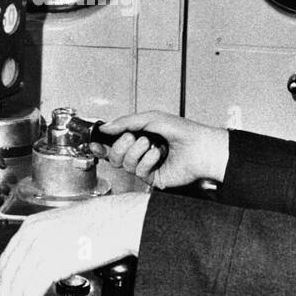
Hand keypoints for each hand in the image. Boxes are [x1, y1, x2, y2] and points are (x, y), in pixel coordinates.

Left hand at [0, 193, 150, 295]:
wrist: (121, 220)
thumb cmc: (104, 223)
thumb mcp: (65, 228)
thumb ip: (49, 243)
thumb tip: (45, 266)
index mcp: (33, 226)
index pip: (7, 261)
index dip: (4, 285)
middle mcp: (31, 236)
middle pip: (8, 276)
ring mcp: (39, 249)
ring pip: (16, 288)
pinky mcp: (51, 263)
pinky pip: (31, 293)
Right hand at [91, 110, 227, 188]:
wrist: (200, 147)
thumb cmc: (182, 131)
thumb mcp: (150, 118)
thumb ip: (125, 122)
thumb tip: (105, 128)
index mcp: (138, 137)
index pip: (113, 143)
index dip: (101, 145)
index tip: (94, 142)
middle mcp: (140, 153)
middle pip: (113, 156)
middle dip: (121, 145)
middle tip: (135, 138)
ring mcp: (146, 166)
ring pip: (123, 164)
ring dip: (136, 151)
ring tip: (152, 145)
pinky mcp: (152, 178)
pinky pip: (138, 171)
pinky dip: (147, 160)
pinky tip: (158, 155)